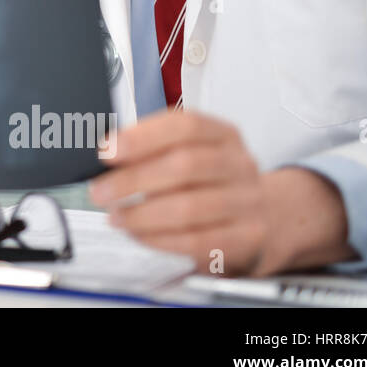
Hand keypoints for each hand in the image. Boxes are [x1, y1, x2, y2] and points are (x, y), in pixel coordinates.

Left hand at [89, 111, 355, 275]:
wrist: (266, 219)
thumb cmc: (211, 183)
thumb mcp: (190, 154)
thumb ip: (154, 149)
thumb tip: (107, 154)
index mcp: (222, 135)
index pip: (185, 125)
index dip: (143, 137)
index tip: (107, 150)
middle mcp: (239, 164)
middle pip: (186, 165)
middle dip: (134, 179)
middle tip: (100, 191)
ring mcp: (248, 202)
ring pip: (190, 206)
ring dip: (143, 214)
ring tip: (116, 217)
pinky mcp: (247, 238)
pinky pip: (198, 240)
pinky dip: (161, 239)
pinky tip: (140, 236)